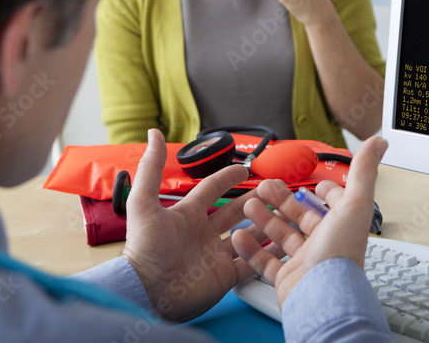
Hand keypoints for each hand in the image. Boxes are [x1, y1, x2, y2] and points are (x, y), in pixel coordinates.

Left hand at [122, 129, 274, 320]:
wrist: (147, 293)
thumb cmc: (144, 250)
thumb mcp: (144, 204)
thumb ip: (151, 168)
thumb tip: (153, 134)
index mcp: (187, 215)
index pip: (212, 189)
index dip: (228, 177)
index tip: (245, 168)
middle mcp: (204, 234)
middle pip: (234, 211)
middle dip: (253, 200)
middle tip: (274, 190)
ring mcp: (215, 256)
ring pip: (247, 236)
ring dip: (264, 225)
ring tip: (284, 213)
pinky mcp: (224, 277)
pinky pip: (250, 263)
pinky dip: (266, 255)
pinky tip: (282, 244)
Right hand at [231, 135, 387, 307]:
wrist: (322, 296)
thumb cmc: (340, 253)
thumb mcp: (355, 202)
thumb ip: (363, 171)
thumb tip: (379, 142)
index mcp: (342, 225)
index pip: (335, 205)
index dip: (325, 193)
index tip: (313, 184)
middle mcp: (325, 244)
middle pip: (301, 217)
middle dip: (282, 200)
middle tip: (264, 187)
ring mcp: (306, 263)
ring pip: (281, 237)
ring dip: (264, 220)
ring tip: (248, 206)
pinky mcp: (287, 279)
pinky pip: (265, 263)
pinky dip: (251, 250)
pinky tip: (239, 236)